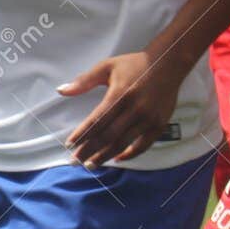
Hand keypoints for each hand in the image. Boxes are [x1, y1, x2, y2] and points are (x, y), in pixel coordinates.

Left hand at [58, 51, 184, 165]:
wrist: (168, 63)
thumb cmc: (134, 64)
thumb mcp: (107, 67)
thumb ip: (84, 80)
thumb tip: (61, 90)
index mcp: (120, 94)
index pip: (97, 120)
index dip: (82, 134)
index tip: (69, 144)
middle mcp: (134, 109)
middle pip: (108, 136)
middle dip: (89, 150)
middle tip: (75, 161)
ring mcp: (148, 119)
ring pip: (123, 143)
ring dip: (105, 156)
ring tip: (91, 165)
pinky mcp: (160, 124)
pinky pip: (143, 145)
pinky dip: (130, 154)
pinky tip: (117, 159)